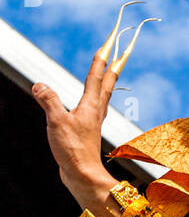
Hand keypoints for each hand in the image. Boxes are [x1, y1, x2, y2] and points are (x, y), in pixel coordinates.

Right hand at [32, 2, 157, 214]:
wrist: (82, 176)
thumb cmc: (72, 150)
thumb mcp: (56, 122)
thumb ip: (48, 101)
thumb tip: (39, 84)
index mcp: (90, 105)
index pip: (97, 75)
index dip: (102, 57)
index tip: (110, 41)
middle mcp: (96, 110)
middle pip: (107, 82)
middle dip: (113, 64)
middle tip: (121, 50)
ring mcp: (94, 121)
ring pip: (103, 94)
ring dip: (106, 79)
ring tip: (109, 71)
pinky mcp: (88, 131)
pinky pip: (94, 106)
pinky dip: (95, 96)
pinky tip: (91, 102)